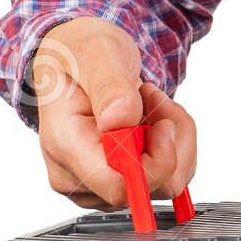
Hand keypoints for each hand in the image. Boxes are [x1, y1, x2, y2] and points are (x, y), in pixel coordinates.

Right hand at [30, 17, 197, 209]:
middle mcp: (77, 176)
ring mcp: (99, 185)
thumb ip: (110, 86)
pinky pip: (170, 177)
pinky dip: (174, 145)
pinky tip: (153, 118)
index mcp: (65, 146)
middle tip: (153, 97)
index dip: (156, 163)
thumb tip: (120, 120)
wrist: (76, 60)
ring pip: (168, 183)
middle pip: (151, 187)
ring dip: (174, 138)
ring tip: (150, 102)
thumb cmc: (81, 54)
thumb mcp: (97, 53)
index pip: (119, 187)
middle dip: (170, 140)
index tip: (163, 124)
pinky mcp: (121, 184)